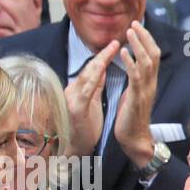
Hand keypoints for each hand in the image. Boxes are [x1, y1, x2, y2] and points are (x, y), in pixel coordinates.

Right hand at [65, 39, 118, 156]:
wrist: (74, 148)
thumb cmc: (84, 126)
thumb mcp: (91, 102)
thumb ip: (94, 86)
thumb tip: (101, 70)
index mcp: (79, 89)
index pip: (93, 69)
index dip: (104, 56)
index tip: (117, 45)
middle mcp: (73, 90)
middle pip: (90, 68)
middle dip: (103, 54)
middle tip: (116, 41)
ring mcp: (72, 98)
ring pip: (86, 76)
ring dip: (99, 61)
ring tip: (111, 50)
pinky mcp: (75, 108)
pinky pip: (85, 91)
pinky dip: (93, 79)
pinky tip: (101, 71)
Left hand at [114, 22, 161, 168]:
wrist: (135, 139)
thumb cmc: (131, 118)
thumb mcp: (134, 94)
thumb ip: (136, 79)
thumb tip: (133, 65)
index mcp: (149, 82)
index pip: (153, 56)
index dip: (146, 40)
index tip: (137, 26)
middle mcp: (150, 84)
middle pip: (153, 55)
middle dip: (144, 37)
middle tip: (134, 23)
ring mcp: (145, 91)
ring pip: (146, 63)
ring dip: (137, 45)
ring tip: (129, 31)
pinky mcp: (136, 98)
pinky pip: (135, 77)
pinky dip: (129, 62)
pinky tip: (122, 52)